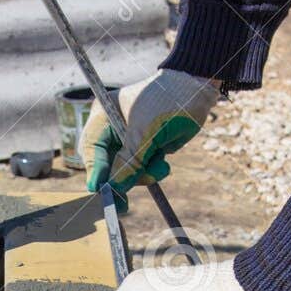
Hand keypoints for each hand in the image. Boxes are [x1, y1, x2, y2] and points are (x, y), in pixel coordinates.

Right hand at [79, 69, 218, 205]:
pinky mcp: (145, 147)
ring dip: (144, 174)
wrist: (198, 89)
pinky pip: (142, 169)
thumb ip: (129, 162)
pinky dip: (153, 170)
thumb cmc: (168, 102)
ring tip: (161, 165)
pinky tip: (164, 162)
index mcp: (103, 117)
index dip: (96, 171)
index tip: (102, 192)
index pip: (92, 149)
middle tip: (128, 200)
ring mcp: (129, 140)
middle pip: (106, 165)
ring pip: (126, 171)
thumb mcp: (145, 133)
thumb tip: (114, 189)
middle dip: (123, 177)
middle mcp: (111, 129)